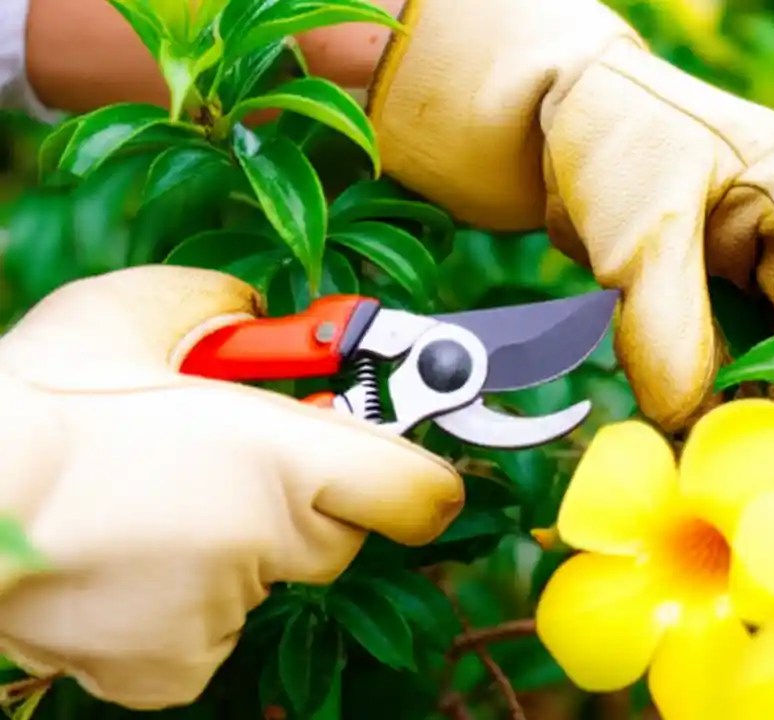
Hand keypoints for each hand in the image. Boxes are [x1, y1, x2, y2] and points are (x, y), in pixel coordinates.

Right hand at [0, 266, 463, 709]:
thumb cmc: (36, 399)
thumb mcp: (140, 309)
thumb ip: (231, 309)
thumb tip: (266, 320)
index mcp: (279, 459)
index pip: (420, 494)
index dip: (410, 474)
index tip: (389, 456)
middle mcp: (265, 546)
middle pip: (337, 535)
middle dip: (301, 501)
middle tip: (226, 465)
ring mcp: (218, 617)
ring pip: (267, 582)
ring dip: (234, 549)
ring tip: (146, 506)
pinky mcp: (169, 670)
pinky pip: (209, 630)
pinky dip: (182, 601)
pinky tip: (122, 560)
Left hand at [367, 0, 773, 430]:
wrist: (546, 111)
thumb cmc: (605, 140)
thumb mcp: (640, 230)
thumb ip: (668, 324)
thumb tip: (688, 422)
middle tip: (770, 483)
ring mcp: (757, 264)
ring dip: (756, 408)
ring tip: (734, 471)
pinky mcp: (718, 288)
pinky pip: (734, 353)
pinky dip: (718, 393)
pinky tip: (701, 434)